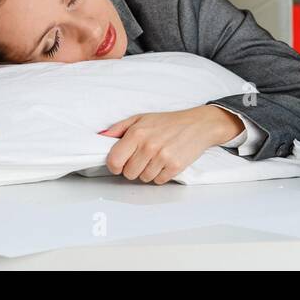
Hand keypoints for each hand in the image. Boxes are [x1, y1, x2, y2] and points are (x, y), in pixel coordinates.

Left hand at [98, 105, 242, 184]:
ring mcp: (162, 157)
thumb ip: (119, 128)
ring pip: (144, 179)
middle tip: (144, 157)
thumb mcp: (141, 118)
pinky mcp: (174, 166)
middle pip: (129, 174)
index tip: (121, 162)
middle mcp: (148, 146)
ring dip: (148, 172)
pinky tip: (166, 162)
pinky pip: (159, 181)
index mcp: (137, 133)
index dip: (116, 165)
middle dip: (134, 168)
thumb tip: (101, 136)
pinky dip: (161, 175)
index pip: (114, 161)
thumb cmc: (168, 122)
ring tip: (157, 158)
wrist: (198, 124)